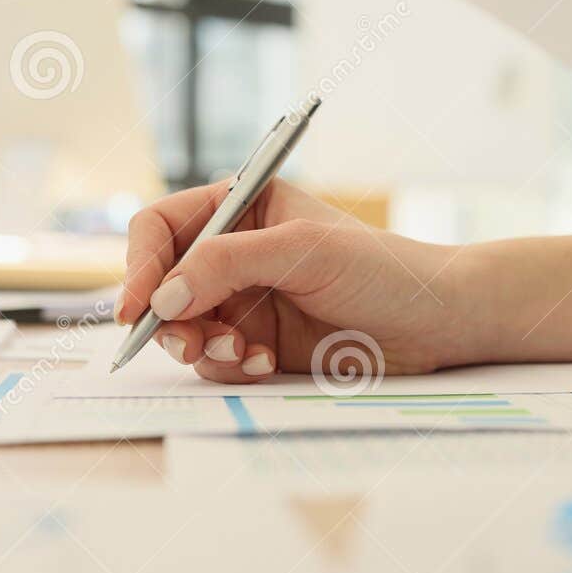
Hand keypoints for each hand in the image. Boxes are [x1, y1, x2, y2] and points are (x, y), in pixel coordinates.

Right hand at [117, 178, 467, 381]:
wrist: (435, 322)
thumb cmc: (382, 269)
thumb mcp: (303, 252)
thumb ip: (228, 265)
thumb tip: (164, 296)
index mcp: (240, 207)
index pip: (161, 228)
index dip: (140, 264)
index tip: (136, 307)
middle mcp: (234, 252)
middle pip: (162, 284)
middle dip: (167, 318)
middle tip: (190, 343)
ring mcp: (245, 299)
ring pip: (183, 328)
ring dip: (200, 345)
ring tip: (239, 353)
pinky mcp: (259, 342)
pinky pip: (215, 359)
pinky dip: (228, 365)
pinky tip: (261, 363)